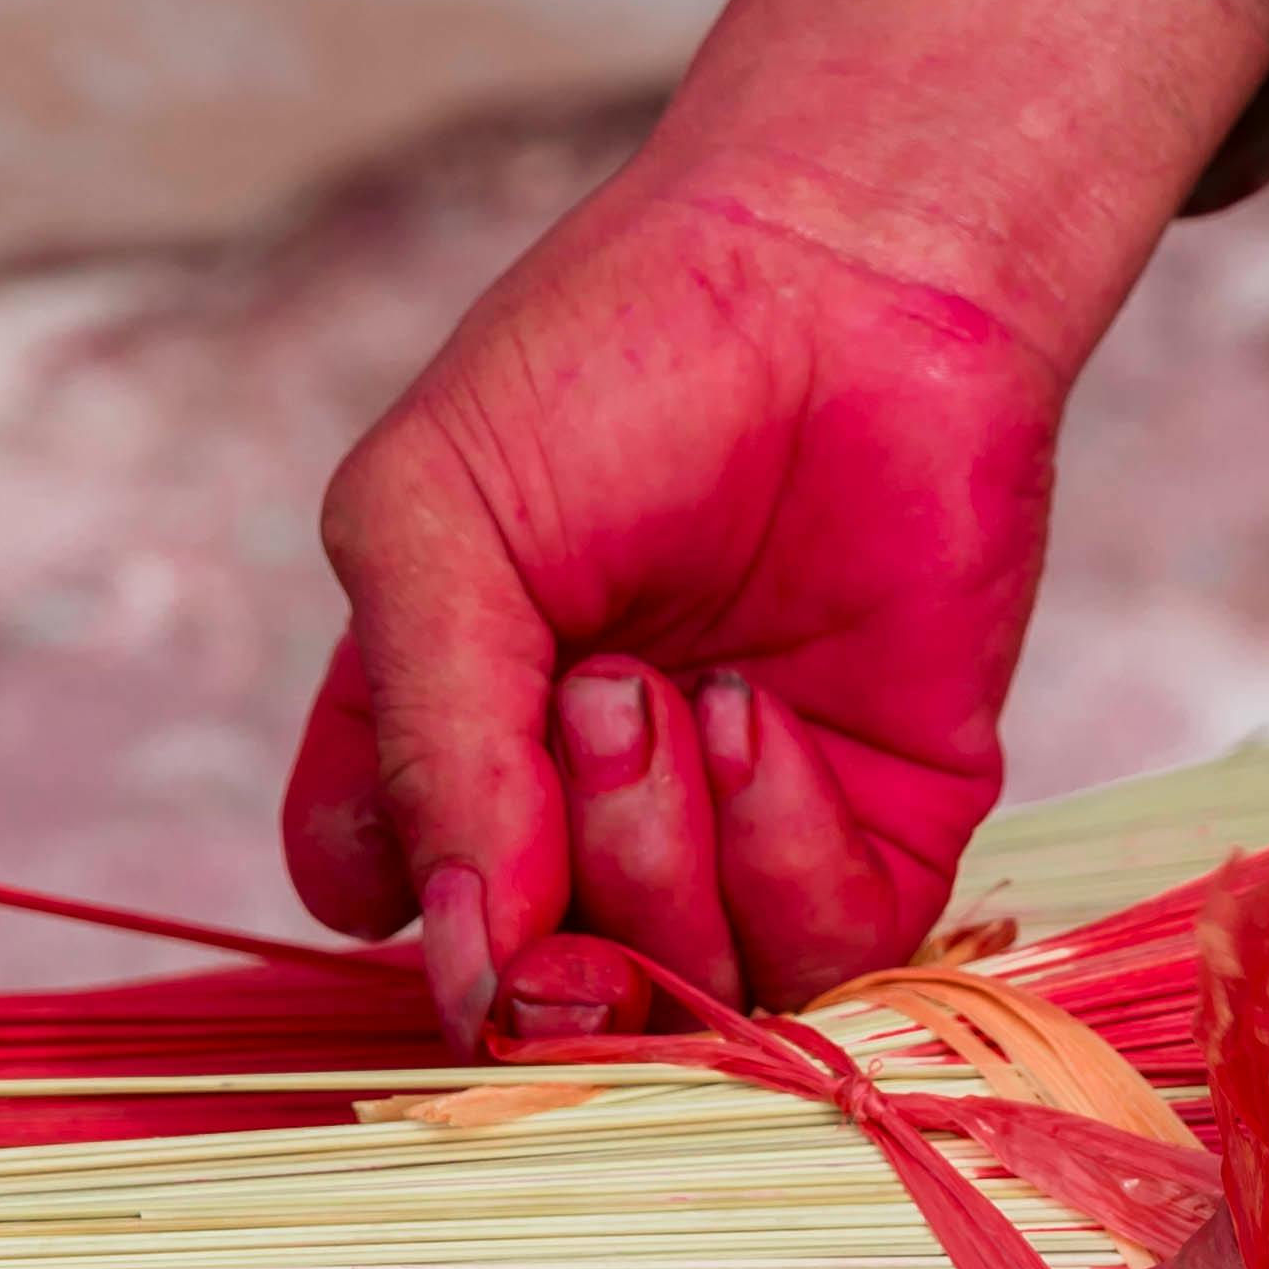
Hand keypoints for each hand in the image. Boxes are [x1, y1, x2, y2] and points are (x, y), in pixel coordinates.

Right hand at [283, 0, 1268, 1045]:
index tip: (444, 818)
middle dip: (546, 895)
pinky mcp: (878, 832)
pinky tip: (759, 713)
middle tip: (588, 707)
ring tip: (670, 683)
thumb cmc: (610, 363)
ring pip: (680, 994)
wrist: (841, 275)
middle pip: (538, 993)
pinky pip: (818, 953)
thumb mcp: (433, 526)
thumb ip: (426, 747)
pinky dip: (775, 853)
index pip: (389, 911)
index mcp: (450, 738)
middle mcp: (587, 817)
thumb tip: (469, 969)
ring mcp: (735, 839)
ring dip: (655, 858)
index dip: (414, 907)